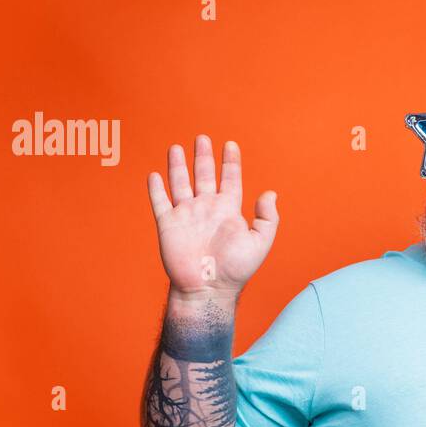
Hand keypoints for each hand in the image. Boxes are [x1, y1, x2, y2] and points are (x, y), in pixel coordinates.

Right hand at [147, 136, 277, 297]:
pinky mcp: (168, 224)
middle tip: (202, 138)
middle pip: (204, 175)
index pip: (231, 179)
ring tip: (176, 147)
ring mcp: (186, 215)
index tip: (231, 144)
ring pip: (180, 183)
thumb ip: (268, 218)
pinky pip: (160, 202)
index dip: (231, 162)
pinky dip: (156, 188)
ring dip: (178, 166)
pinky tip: (155, 175)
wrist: (208, 288)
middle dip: (203, 156)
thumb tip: (270, 193)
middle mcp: (206, 209)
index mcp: (228, 210)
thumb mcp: (260, 242)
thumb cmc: (236, 270)